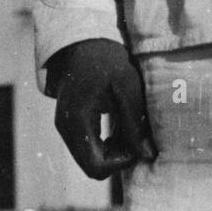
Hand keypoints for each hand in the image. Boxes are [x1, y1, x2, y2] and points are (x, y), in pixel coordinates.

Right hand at [48, 37, 156, 179]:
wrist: (85, 43)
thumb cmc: (108, 61)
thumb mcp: (127, 86)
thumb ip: (135, 122)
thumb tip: (147, 155)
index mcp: (77, 120)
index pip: (96, 167)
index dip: (120, 163)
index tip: (137, 142)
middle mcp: (65, 128)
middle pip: (92, 167)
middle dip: (118, 158)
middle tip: (135, 136)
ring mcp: (64, 126)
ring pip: (90, 159)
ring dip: (113, 151)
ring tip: (129, 128)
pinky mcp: (69, 123)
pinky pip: (87, 147)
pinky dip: (106, 144)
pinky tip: (119, 125)